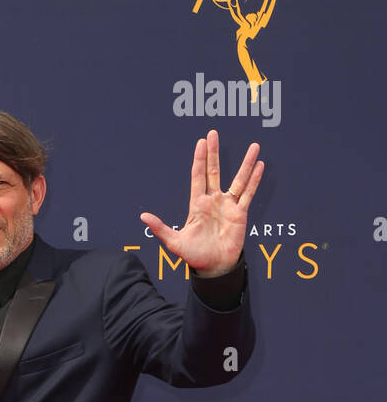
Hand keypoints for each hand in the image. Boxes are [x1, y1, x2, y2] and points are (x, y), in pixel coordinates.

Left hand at [139, 130, 263, 276]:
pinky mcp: (240, 214)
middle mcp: (213, 201)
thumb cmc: (194, 256)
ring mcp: (228, 206)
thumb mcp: (174, 242)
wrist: (213, 268)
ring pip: (238, 179)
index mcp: (197, 205)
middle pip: (214, 171)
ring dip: (246, 163)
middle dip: (214, 153)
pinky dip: (254, 180)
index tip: (202, 142)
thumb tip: (143, 216)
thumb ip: (160, 228)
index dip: (200, 159)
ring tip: (254, 146)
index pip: (198, 176)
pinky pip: (248, 193)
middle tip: (213, 133)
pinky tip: (260, 166)